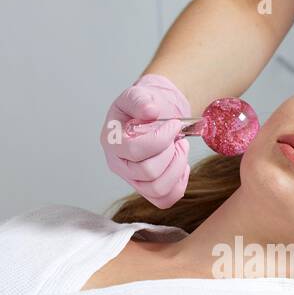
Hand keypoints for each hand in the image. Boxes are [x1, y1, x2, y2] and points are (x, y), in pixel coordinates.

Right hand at [99, 72, 192, 207]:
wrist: (155, 114)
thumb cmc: (145, 106)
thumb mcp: (139, 94)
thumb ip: (141, 100)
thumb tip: (150, 110)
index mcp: (112, 141)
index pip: (135, 151)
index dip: (160, 139)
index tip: (174, 125)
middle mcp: (119, 165)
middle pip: (148, 173)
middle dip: (171, 153)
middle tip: (178, 137)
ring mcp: (133, 180)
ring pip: (158, 190)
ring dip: (177, 167)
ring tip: (181, 148)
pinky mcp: (148, 189)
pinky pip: (165, 199)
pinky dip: (179, 184)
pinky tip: (181, 164)